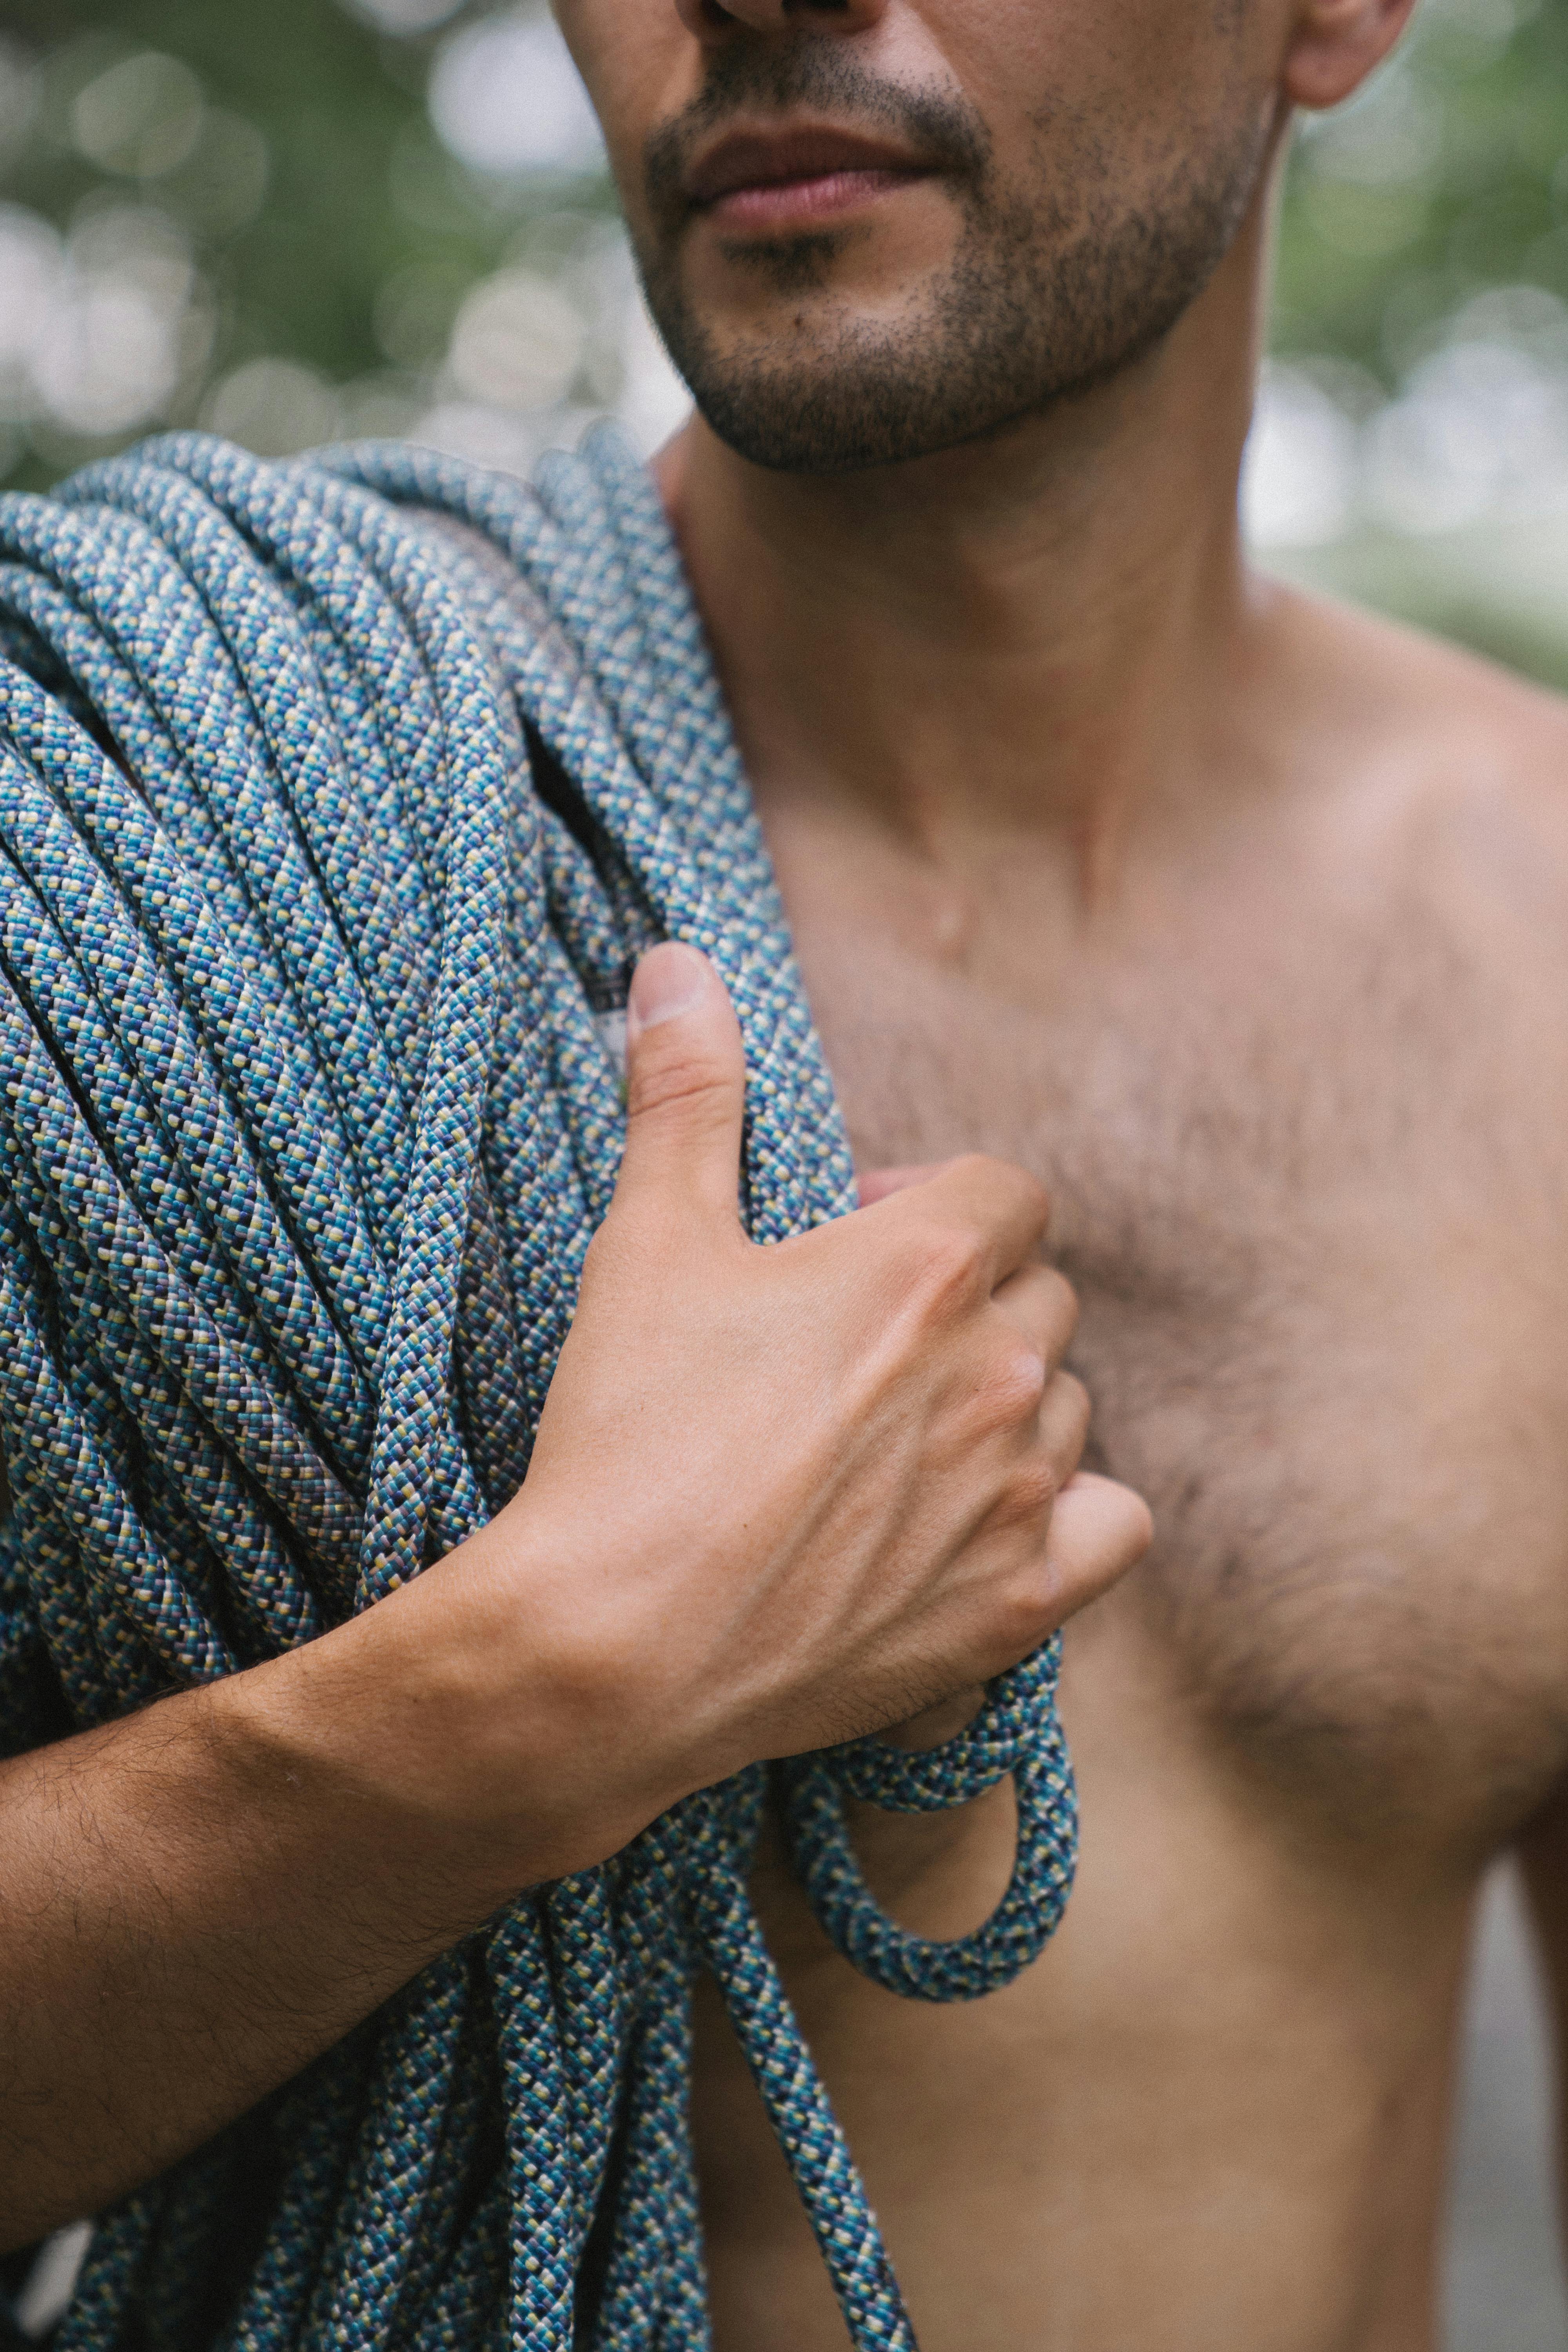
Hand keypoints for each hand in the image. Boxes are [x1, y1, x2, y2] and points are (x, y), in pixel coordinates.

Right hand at [445, 944, 1151, 1876]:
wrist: (616, 1644)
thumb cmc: (631, 1435)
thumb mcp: (650, 1242)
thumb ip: (688, 1095)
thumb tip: (681, 964)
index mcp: (929, 1267)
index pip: (1008, 1191)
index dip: (935, 1204)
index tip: (855, 1243)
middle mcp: (1002, 1369)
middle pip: (1041, 1294)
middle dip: (972, 1301)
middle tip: (864, 1346)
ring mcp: (1019, 1491)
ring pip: (1068, 1406)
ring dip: (1008, 1404)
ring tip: (905, 1439)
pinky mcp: (1018, 1601)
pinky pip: (1113, 1525)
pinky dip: (1068, 1516)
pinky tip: (988, 1523)